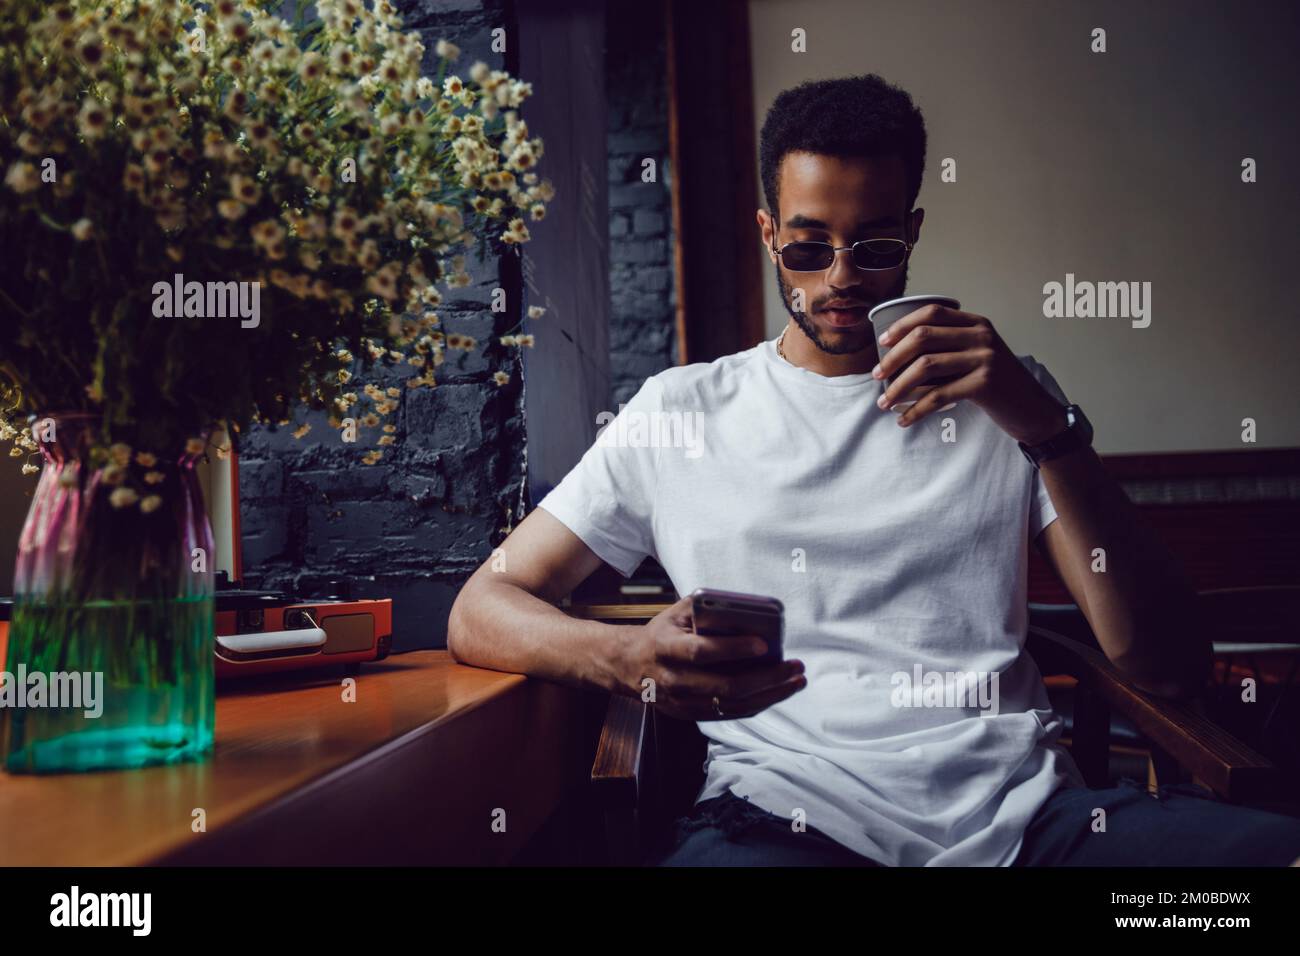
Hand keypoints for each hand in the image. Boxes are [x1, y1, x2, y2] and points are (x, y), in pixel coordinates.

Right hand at [618, 595, 806, 720]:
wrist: (629, 666)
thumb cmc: (660, 634)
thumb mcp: (674, 614)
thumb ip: (704, 608)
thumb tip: (745, 608)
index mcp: (667, 648)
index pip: (702, 652)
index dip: (733, 649)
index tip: (763, 644)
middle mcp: (675, 680)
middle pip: (726, 685)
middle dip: (767, 678)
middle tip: (794, 666)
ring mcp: (683, 702)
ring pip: (734, 705)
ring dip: (771, 694)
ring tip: (796, 680)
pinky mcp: (692, 714)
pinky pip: (731, 713)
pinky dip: (758, 703)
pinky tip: (778, 691)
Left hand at [872, 303, 1066, 443]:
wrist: (1033, 411)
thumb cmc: (997, 386)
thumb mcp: (978, 356)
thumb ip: (950, 348)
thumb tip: (898, 356)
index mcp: (977, 323)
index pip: (932, 312)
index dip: (902, 325)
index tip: (882, 342)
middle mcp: (981, 336)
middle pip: (923, 337)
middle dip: (893, 358)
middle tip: (876, 376)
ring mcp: (984, 358)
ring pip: (925, 366)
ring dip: (898, 387)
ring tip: (884, 402)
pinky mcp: (984, 384)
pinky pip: (938, 395)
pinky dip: (915, 409)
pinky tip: (904, 420)